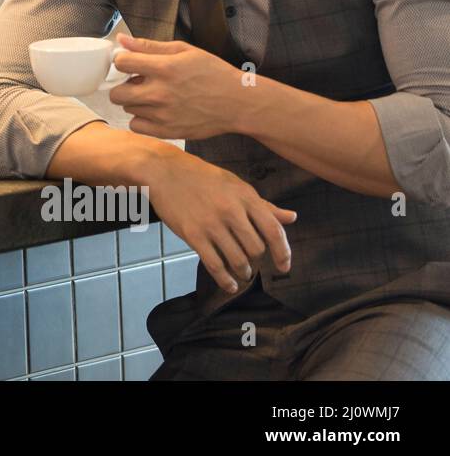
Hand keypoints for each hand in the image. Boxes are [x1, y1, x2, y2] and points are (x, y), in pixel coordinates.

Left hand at [109, 34, 246, 139]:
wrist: (238, 103)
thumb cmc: (213, 73)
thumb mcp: (184, 51)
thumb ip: (149, 46)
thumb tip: (120, 39)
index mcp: (164, 69)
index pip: (121, 63)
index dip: (122, 61)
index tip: (130, 63)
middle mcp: (160, 93)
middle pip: (116, 93)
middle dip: (122, 85)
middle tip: (138, 82)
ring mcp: (162, 115)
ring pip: (127, 108)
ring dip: (135, 101)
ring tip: (154, 95)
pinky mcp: (166, 131)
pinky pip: (135, 126)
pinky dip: (141, 119)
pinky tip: (155, 111)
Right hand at [142, 146, 296, 292]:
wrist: (164, 170)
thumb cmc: (202, 176)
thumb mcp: (235, 185)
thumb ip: (264, 205)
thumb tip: (292, 218)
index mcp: (245, 197)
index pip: (273, 230)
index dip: (283, 252)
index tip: (284, 266)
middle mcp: (231, 211)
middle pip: (256, 248)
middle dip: (257, 260)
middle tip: (253, 262)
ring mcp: (211, 224)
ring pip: (238, 259)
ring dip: (243, 271)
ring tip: (242, 272)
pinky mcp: (193, 234)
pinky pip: (214, 264)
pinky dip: (225, 280)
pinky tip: (229, 285)